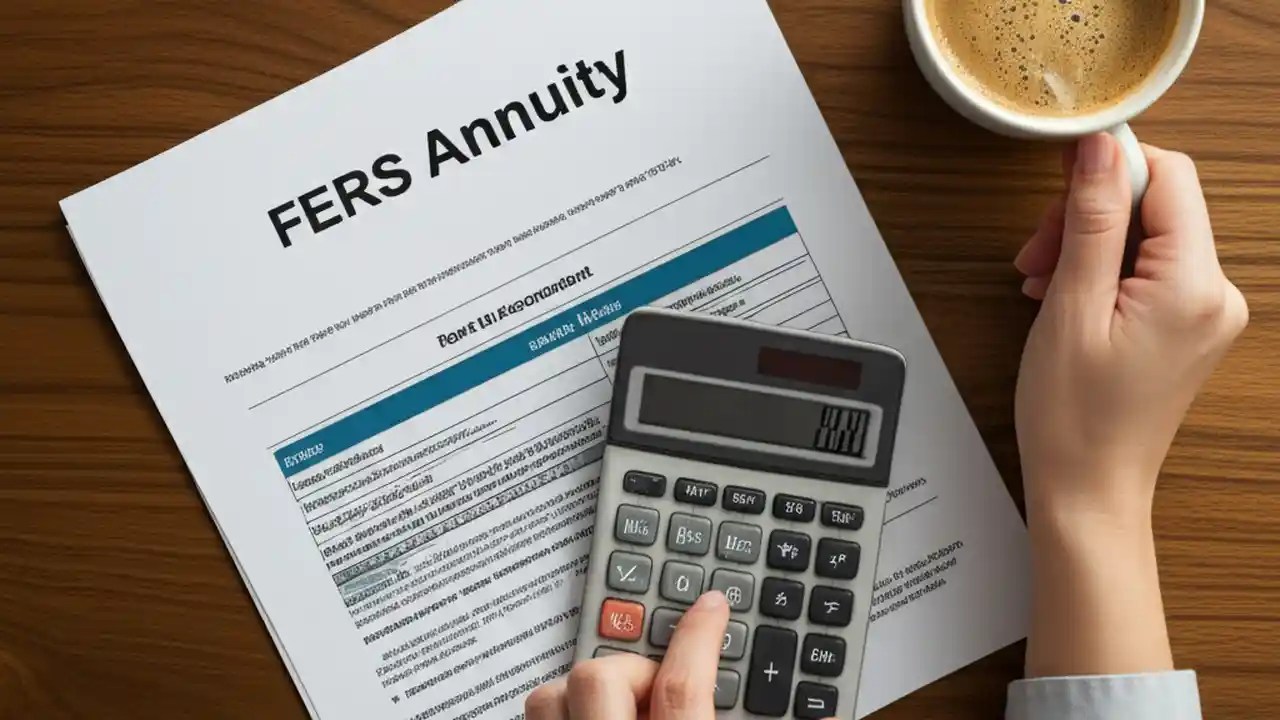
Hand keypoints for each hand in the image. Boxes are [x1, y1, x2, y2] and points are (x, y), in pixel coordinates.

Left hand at [526, 591, 740, 719]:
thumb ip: (721, 708)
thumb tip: (726, 672)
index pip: (681, 688)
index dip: (699, 637)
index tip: (710, 607)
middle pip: (599, 677)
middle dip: (628, 667)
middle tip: (656, 686)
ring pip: (549, 694)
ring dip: (585, 689)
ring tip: (619, 707)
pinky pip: (536, 719)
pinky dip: (564, 709)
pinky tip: (590, 718)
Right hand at [1013, 133, 1247, 523]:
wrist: (1087, 490)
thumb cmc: (1074, 418)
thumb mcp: (1071, 307)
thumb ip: (1092, 220)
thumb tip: (1101, 148)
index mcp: (1194, 285)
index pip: (1170, 177)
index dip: (1110, 167)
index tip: (1057, 180)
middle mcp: (1217, 294)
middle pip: (1158, 206)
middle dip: (1089, 215)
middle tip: (1036, 252)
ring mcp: (1206, 313)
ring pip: (1148, 238)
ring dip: (1089, 245)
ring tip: (1040, 282)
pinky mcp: (1188, 327)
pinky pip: (1148, 272)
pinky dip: (1103, 273)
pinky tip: (1063, 297)